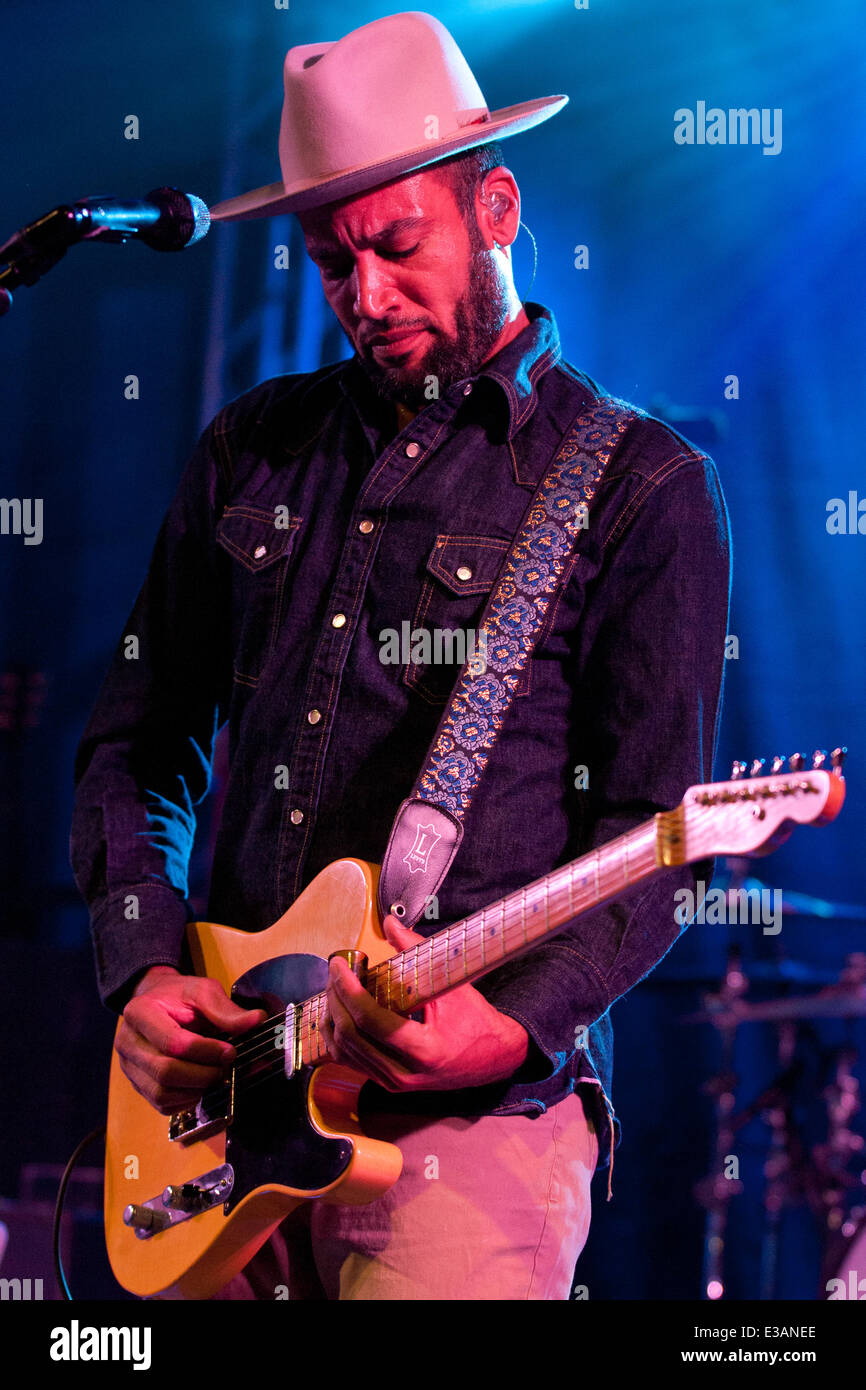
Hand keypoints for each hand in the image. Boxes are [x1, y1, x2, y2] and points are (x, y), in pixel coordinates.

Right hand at [116, 966, 266, 1113]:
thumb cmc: (179, 996)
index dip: (206, 1051)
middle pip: (165, 1072)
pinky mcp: (138, 1085)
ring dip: (197, 1089)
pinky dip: (187, 1100)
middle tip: (225, 1066)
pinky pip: (162, 1104)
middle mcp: (127, 1043)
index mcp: (139, 1013)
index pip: (172, 1042)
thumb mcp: (202, 991)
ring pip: (162, 1093)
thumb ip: (225, 1009)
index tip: (230, 1051)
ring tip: (216, 1074)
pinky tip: (202, 1084)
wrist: (157, 1003)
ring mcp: (129, 1067)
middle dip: (203, 1074)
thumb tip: (256, 1020)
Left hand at [323, 916, 529, 1091]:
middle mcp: (406, 1074)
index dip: (348, 989)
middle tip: (335, 971)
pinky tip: (338, 1014)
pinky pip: (350, 1062)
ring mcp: (395, 1083)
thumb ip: (418, 953)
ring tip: (335, 988)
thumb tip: (390, 924)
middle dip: (336, 999)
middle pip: (351, 1036)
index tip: (339, 965)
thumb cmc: (478, 1023)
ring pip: (345, 1052)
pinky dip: (337, 1037)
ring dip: (332, 1016)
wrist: (494, 1059)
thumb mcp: (453, 987)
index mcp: (425, 1051)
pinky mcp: (389, 1084)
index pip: (371, 1021)